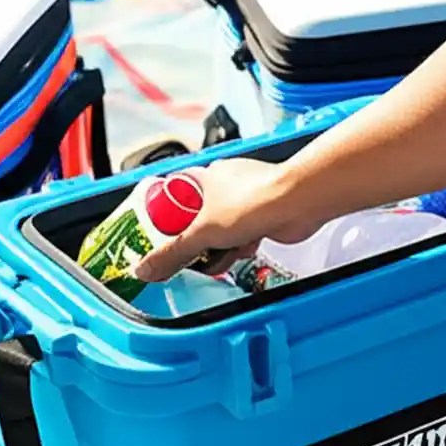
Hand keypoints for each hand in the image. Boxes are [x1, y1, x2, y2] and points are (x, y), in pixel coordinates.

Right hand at [133, 158, 323, 282]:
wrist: (298, 203)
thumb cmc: (256, 200)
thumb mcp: (203, 232)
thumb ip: (174, 252)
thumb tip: (146, 268)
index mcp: (206, 177)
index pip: (176, 193)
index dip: (165, 213)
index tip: (155, 233)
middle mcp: (226, 185)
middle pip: (199, 217)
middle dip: (194, 240)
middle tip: (184, 256)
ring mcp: (247, 201)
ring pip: (223, 229)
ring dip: (218, 247)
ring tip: (212, 260)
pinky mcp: (264, 217)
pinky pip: (243, 236)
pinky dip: (239, 248)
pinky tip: (238, 255)